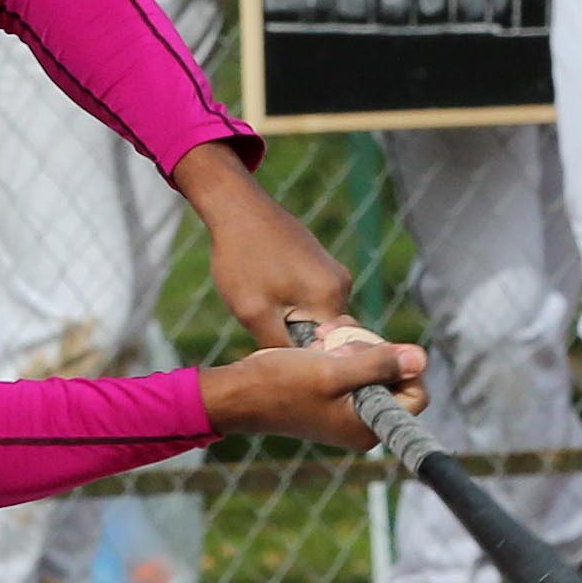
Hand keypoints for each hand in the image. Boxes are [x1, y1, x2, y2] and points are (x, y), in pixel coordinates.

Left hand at [171, 144, 358, 350]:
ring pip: (317, 317)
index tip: (285, 368)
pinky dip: (292, 307)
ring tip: (262, 316)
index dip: (309, 363)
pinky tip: (266, 298)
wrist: (238, 210)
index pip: (334, 349)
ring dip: (293, 324)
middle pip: (327, 334)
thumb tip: (298, 372)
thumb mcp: (254, 312)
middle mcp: (343, 286)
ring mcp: (334, 273)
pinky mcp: (322, 265)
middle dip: (299, 342)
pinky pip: (313, 300)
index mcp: (331, 298)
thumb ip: (280, 345)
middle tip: (266, 341)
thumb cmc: (243, 260)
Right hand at [202, 332, 431, 445]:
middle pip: (395, 377)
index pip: (414, 394)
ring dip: (354, 344)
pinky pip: (353, 368)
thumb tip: (421, 359)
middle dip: (372, 349)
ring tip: (325, 336)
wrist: (239, 391)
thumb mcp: (333, 371)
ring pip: (373, 367)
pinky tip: (320, 340)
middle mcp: (362, 422)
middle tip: (340, 337)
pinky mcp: (333, 396)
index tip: (372, 347)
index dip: (402, 365)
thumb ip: (379, 364)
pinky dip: (341, 349)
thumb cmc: (281, 384)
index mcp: (368, 425)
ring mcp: (347, 409)